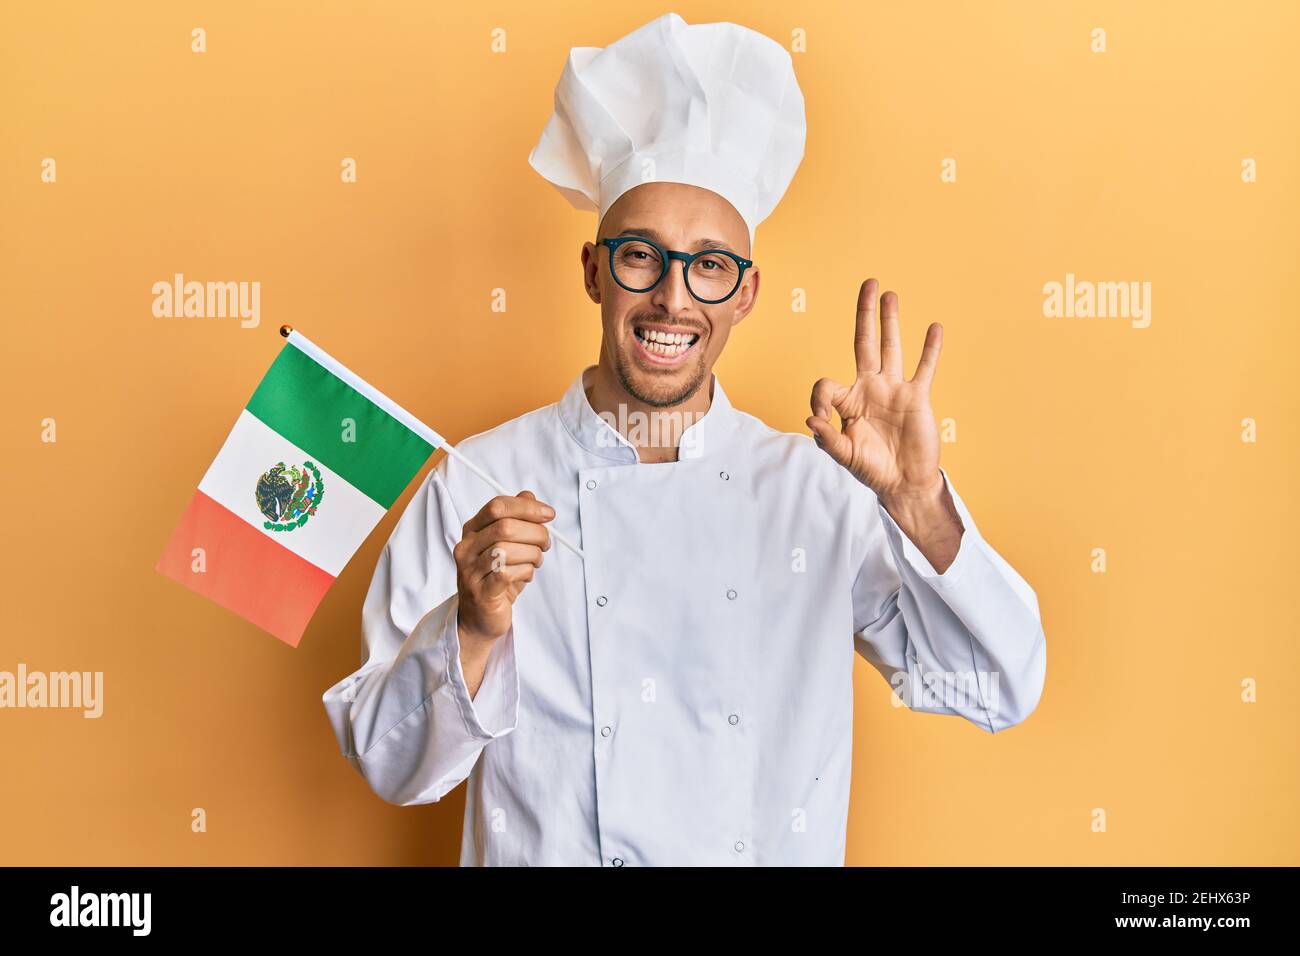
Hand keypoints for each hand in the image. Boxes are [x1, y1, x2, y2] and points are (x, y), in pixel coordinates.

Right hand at [454, 491, 552, 643]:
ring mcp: (470, 571)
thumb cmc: (495, 579)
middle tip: (546, 543)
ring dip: (532, 554)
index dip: (526, 507)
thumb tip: (529, 496)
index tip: (548, 514)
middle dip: (535, 533)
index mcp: (472, 531)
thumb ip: (516, 519)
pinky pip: (508, 573)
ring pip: (507, 549)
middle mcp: (466, 548)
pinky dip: (526, 571)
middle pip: (505, 527)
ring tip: (536, 560)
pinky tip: (527, 574)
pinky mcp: (481, 592)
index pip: (497, 507)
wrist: (478, 618)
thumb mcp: (506, 545)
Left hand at [806, 278, 943, 504]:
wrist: (904, 482)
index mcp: (847, 402)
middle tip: (868, 284)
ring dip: (890, 321)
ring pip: (891, 347)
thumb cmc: (872, 469)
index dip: (819, 398)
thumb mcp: (845, 456)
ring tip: (889, 294)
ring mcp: (894, 389)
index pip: (826, 383)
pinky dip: (930, 349)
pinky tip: (933, 328)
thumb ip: (828, 439)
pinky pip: (924, 368)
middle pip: (864, 343)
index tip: (821, 419)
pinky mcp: (917, 396)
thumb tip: (811, 419)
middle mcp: (869, 388)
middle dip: (864, 315)